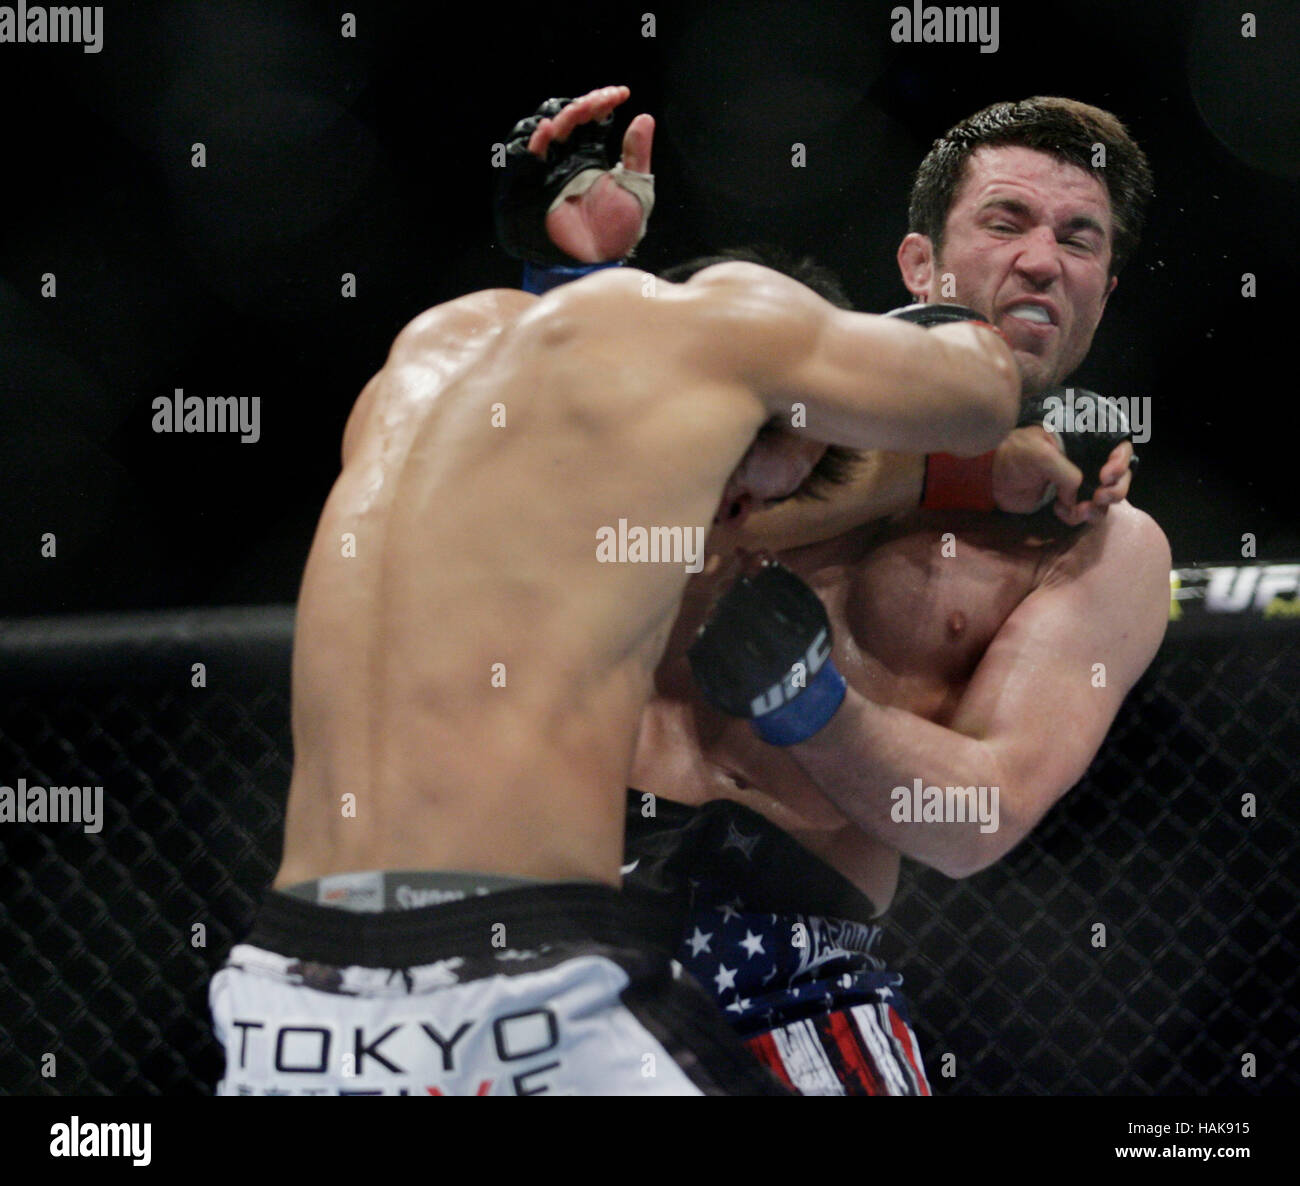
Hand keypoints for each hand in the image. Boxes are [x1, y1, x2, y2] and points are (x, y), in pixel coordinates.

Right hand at [528, 86, 655, 262]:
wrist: (597, 261)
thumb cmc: (617, 232)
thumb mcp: (637, 190)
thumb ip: (638, 155)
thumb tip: (644, 117)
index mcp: (591, 157)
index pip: (592, 119)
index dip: (603, 102)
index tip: (622, 94)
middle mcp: (568, 159)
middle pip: (569, 119)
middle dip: (585, 105)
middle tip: (603, 100)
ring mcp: (550, 171)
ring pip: (549, 131)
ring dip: (565, 116)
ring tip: (584, 109)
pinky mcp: (534, 186)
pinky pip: (529, 158)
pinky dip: (538, 141)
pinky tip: (552, 128)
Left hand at [993, 427, 1132, 524]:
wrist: (994, 475)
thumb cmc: (1016, 454)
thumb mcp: (1040, 455)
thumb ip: (1064, 472)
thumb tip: (1077, 494)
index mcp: (1087, 443)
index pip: (1119, 450)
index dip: (1121, 463)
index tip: (1106, 475)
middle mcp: (1089, 463)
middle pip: (1120, 479)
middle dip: (1115, 491)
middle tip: (1100, 497)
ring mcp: (1080, 485)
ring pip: (1104, 501)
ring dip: (1096, 509)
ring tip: (1079, 510)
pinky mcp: (1068, 502)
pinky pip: (1083, 514)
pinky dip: (1075, 516)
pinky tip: (1059, 510)